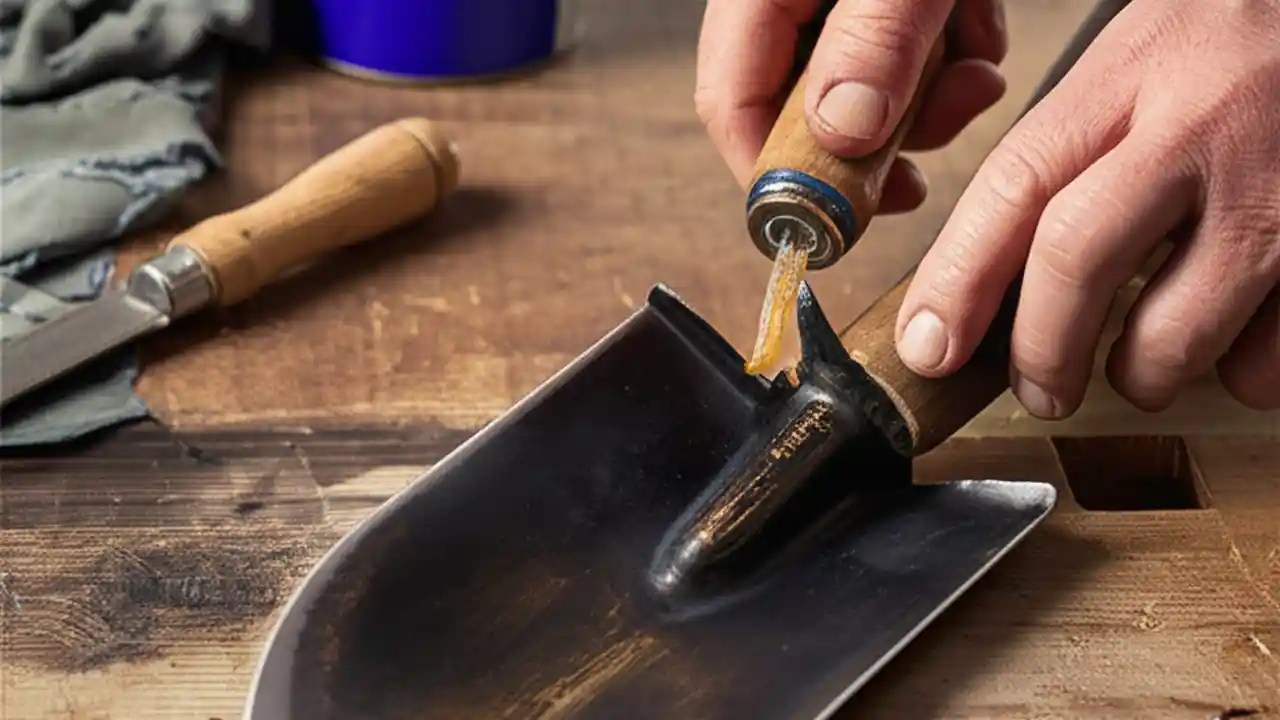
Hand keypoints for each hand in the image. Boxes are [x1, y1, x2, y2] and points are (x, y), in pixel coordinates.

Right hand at [695, 0, 1007, 212]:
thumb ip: (873, 41)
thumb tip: (841, 135)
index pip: (732, 104)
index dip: (776, 177)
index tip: (835, 223)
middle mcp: (786, 2)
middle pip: (801, 110)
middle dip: (877, 145)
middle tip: (918, 175)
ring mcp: (837, 5)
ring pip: (867, 91)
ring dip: (930, 99)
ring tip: (976, 73)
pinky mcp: (887, 2)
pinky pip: (909, 52)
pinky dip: (952, 53)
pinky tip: (976, 15)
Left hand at [895, 0, 1279, 415]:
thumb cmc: (1245, 41)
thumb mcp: (1145, 57)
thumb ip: (1079, 146)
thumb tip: (998, 270)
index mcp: (1133, 73)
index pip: (1016, 186)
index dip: (957, 281)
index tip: (928, 346)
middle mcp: (1204, 125)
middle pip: (1078, 260)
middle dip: (1042, 350)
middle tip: (1038, 390)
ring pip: (1179, 332)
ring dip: (1143, 373)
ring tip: (1141, 363)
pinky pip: (1267, 356)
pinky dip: (1239, 371)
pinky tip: (1232, 337)